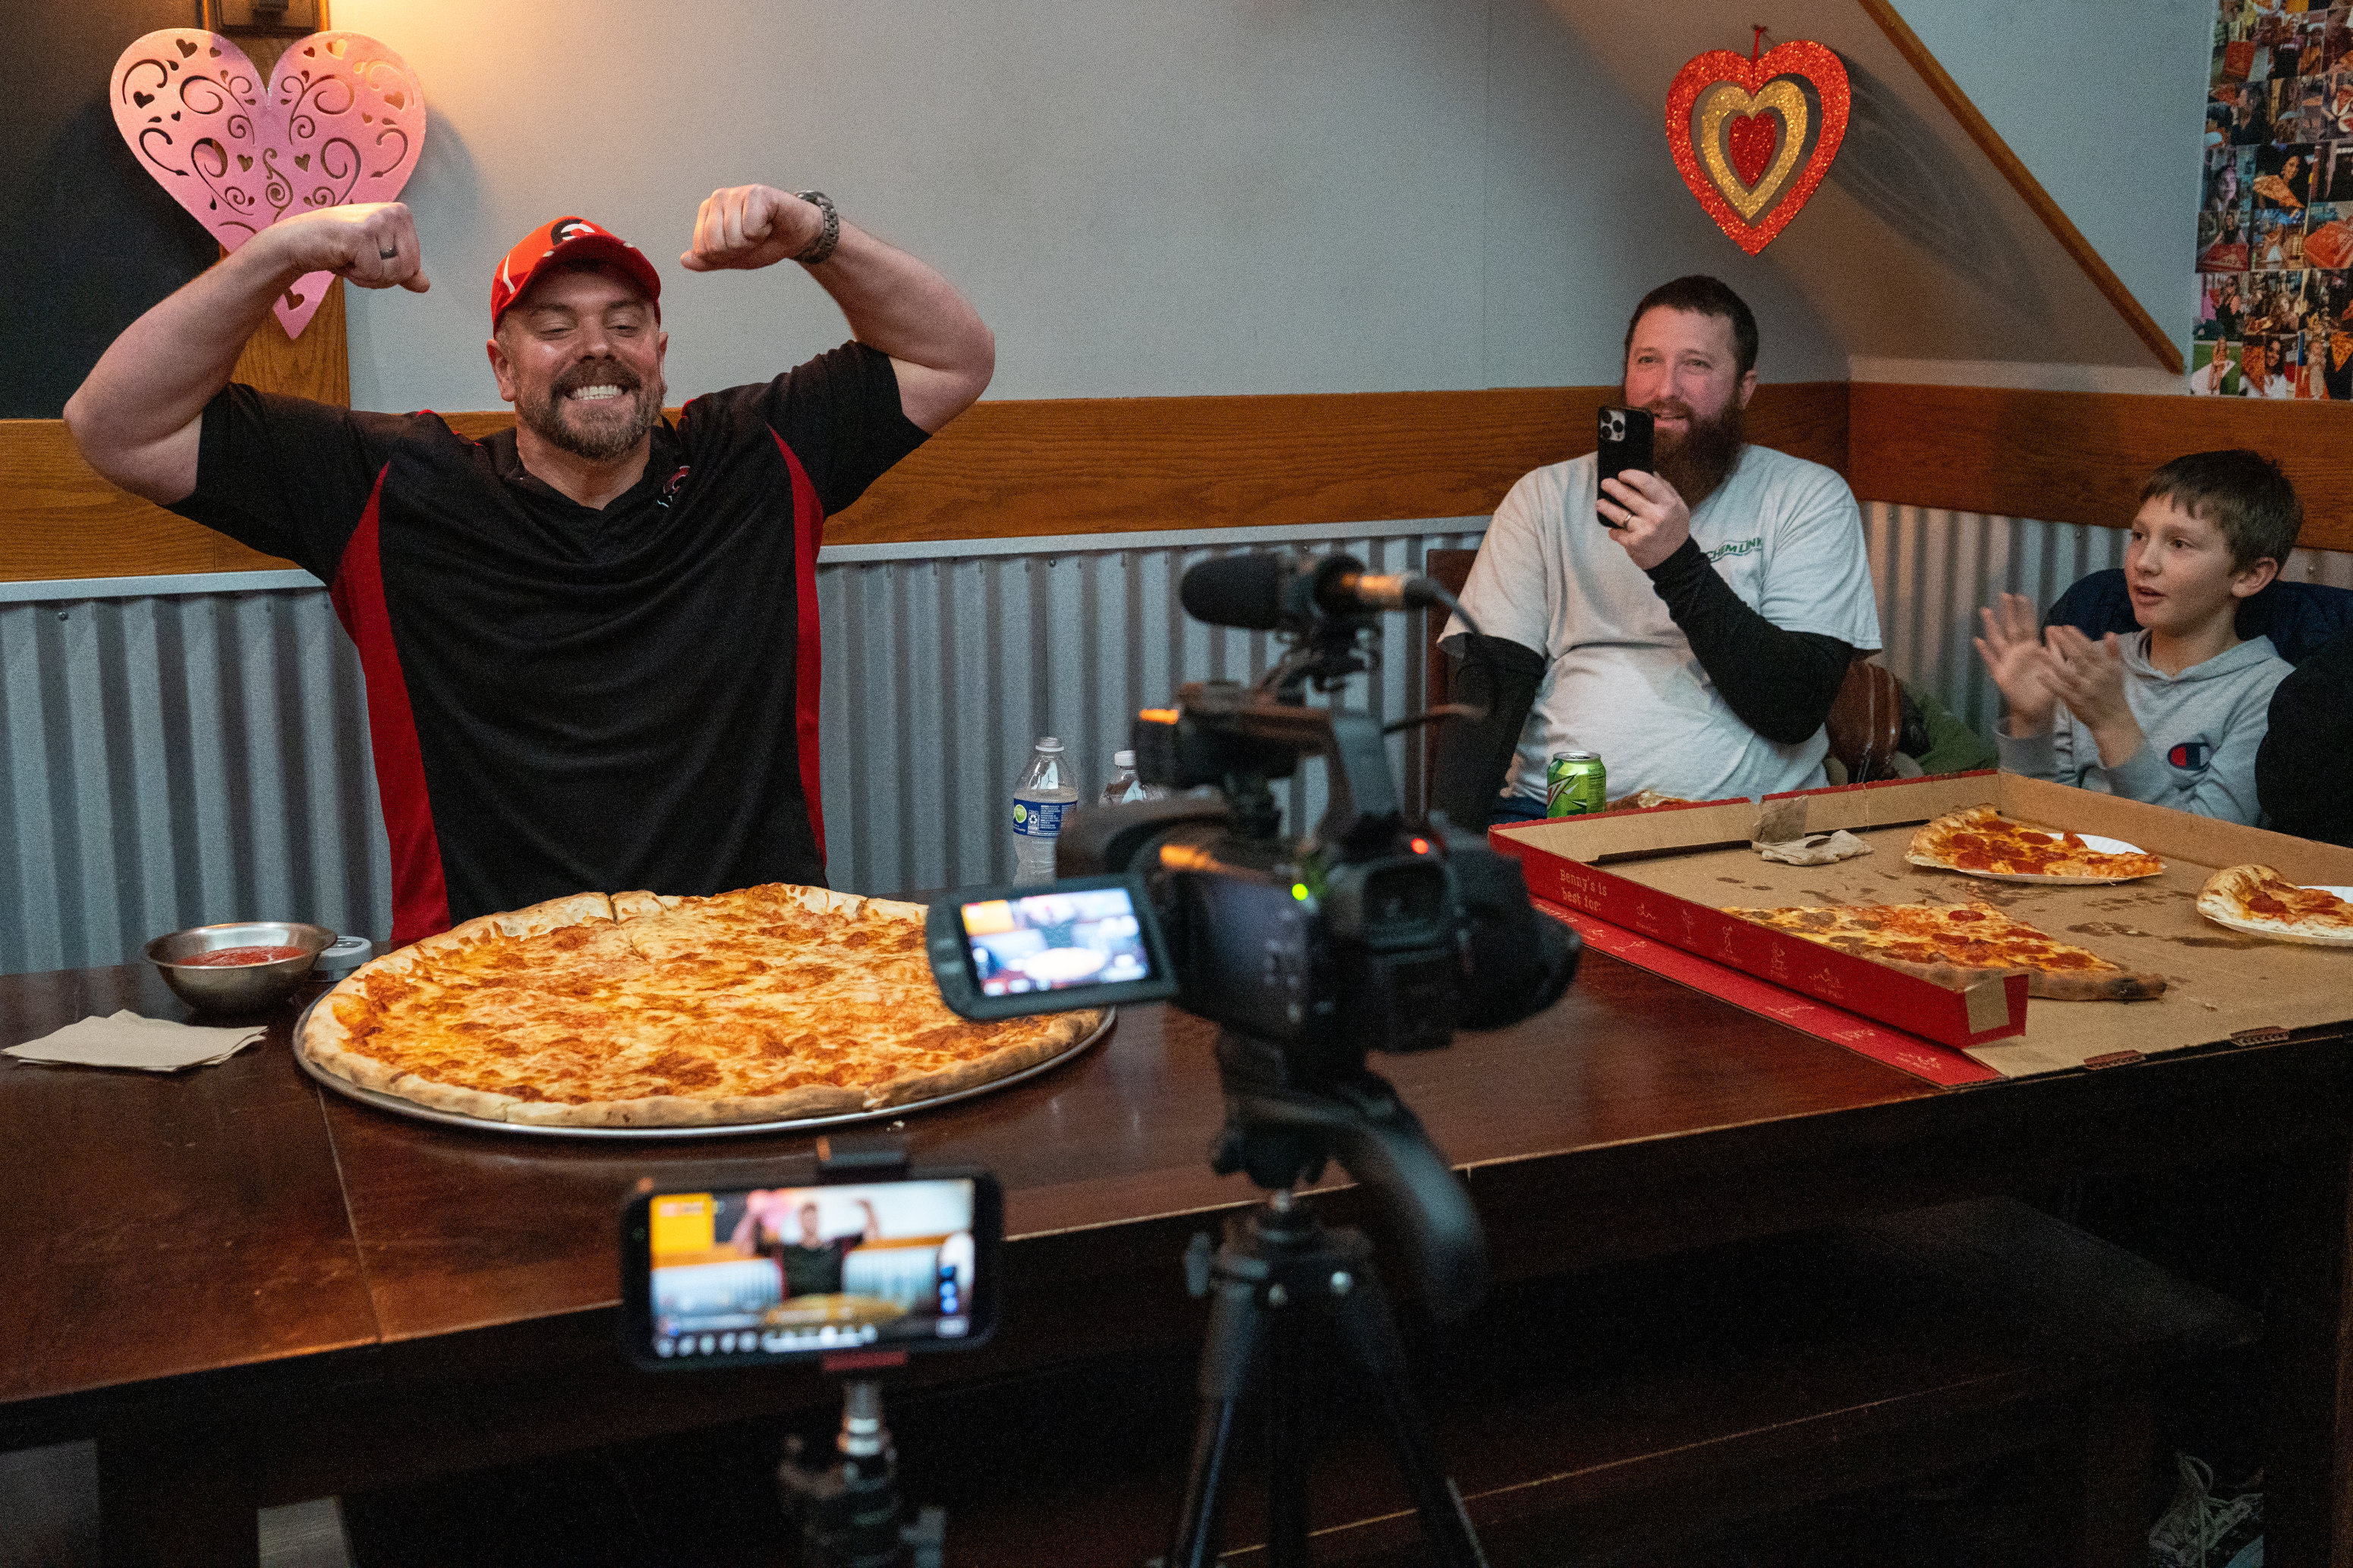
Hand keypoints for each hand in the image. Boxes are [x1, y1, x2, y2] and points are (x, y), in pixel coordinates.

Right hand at [258, 202, 428, 292]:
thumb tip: (424, 285)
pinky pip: (373, 273)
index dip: (390, 272)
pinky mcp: (362, 234)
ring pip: (392, 273)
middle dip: (381, 277)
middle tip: (357, 260)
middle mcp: (393, 213)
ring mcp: (378, 221)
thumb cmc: (337, 246)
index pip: (414, 264)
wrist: (299, 242)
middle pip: (407, 270)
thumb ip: (400, 269)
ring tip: (349, 257)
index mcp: (401, 215)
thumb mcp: (376, 257)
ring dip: (367, 277)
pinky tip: (341, 257)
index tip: (368, 257)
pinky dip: (355, 275)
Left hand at [680, 185, 822, 271]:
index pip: (703, 249)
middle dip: (739, 249)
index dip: (726, 256)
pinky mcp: (757, 192)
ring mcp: (736, 193)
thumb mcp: (733, 258)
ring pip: (734, 237)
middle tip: (752, 237)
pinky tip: (769, 222)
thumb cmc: (765, 243)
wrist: (796, 236)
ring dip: (753, 241)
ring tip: (762, 228)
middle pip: (716, 244)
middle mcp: (718, 199)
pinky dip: (764, 232)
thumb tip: (685, 260)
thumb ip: (708, 261)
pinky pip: (751, 227)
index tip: (740, 245)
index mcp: (707, 213)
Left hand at [1597, 468, 1690, 569]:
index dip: (1630, 475)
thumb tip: (1651, 472)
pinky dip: (1614, 530)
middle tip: (1605, 483)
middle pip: (1627, 496)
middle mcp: (1656, 516)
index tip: (1622, 474)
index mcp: (1668, 504)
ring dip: (1605, 507)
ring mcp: (1644, 530)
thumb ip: (1666, 489)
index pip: (1646, 482)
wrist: (1674, 559)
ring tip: (1600, 503)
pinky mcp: (1633, 543)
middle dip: (1612, 487)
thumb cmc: (1674, 530)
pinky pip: (1617, 532)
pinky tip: (1614, 528)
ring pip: (1617, 514)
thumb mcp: (1678, 507)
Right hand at [1973, 593, 2059, 735]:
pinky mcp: (2001, 675)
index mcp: (2031, 649)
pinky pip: (1991, 662)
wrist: (2038, 710)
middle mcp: (2017, 652)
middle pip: (2011, 628)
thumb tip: (2053, 627)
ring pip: (1998, 640)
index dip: (2024, 612)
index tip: (2021, 596)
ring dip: (1992, 626)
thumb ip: (2055, 648)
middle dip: (2008, 612)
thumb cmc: (2047, 687)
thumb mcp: (2056, 665)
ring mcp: (2007, 662)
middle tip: (2004, 595)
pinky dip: (1985, 652)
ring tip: (1987, 611)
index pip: (2027, 625)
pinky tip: (1978, 641)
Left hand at [2045, 624, 2144, 765]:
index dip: (2078, 638)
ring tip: (2038, 650)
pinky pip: (2061, 691)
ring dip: (2052, 661)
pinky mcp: (2076, 702)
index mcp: (2106, 668)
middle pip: (2078, 657)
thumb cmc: (2113, 693)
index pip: (2090, 649)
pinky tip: (2039, 675)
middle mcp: (2095, 677)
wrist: (2114, 719)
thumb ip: (2113, 652)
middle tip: (2051, 629)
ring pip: (2067, 673)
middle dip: (2064, 642)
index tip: (2066, 627)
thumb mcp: (2117, 671)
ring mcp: (2085, 690)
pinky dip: (2051, 683)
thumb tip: (2109, 633)